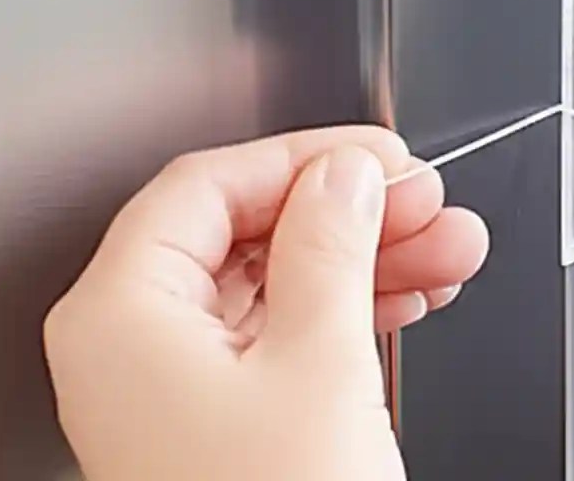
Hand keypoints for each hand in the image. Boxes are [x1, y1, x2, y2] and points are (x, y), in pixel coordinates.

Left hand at [43, 127, 489, 480]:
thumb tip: (345, 175)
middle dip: (354, 214)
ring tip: (450, 249)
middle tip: (427, 201)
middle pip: (250, 233)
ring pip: (279, 284)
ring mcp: (181, 385)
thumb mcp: (318, 362)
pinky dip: (354, 311)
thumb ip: (331, 245)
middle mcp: (137, 344)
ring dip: (370, 260)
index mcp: (123, 315)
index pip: (208, 187)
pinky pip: (288, 334)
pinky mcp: (224, 418)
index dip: (303, 159)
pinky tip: (416, 297)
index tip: (379, 155)